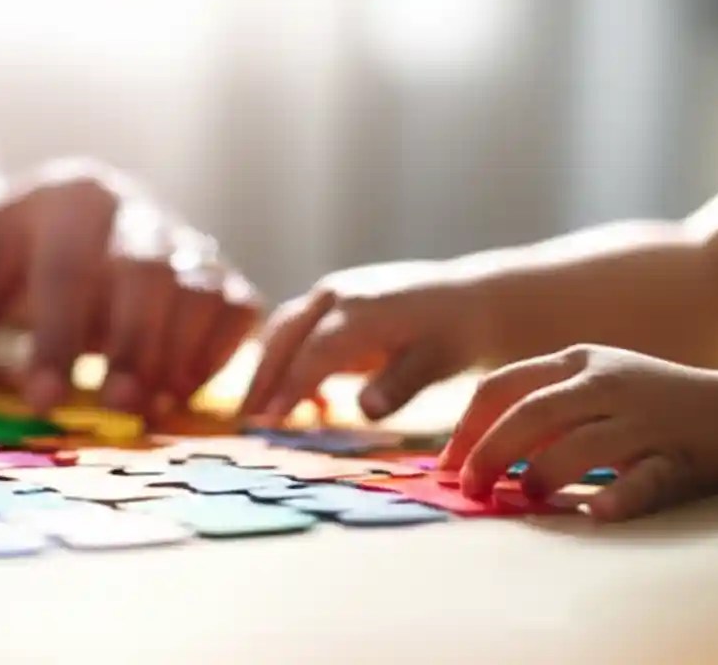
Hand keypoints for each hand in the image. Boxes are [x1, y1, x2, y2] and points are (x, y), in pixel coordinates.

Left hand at [0, 159, 258, 415]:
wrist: (31, 227)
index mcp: (70, 196)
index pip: (69, 268)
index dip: (58, 336)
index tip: (41, 398)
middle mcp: (137, 208)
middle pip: (150, 272)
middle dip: (134, 344)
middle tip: (115, 407)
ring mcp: (181, 237)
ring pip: (203, 287)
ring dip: (182, 353)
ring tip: (151, 409)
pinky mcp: (210, 271)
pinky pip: (238, 306)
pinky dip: (220, 352)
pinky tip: (182, 393)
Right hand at [241, 260, 488, 424]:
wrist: (472, 298)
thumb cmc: (457, 334)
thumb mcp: (437, 361)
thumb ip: (399, 385)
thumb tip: (364, 410)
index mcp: (361, 310)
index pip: (313, 353)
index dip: (289, 388)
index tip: (269, 422)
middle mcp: (338, 295)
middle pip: (285, 336)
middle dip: (263, 378)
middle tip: (246, 420)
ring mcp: (332, 294)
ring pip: (285, 331)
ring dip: (270, 370)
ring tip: (261, 413)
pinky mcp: (333, 302)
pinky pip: (301, 332)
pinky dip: (293, 363)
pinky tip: (313, 405)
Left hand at [438, 344, 717, 521]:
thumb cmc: (647, 404)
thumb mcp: (590, 388)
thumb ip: (538, 410)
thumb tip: (472, 453)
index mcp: (576, 362)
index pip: (501, 386)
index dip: (466, 427)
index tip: (446, 464)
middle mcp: (606, 383)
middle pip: (530, 413)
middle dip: (489, 452)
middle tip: (469, 488)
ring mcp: (643, 418)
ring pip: (581, 444)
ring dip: (543, 473)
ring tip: (524, 497)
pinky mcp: (680, 456)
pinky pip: (645, 479)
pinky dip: (618, 497)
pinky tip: (594, 514)